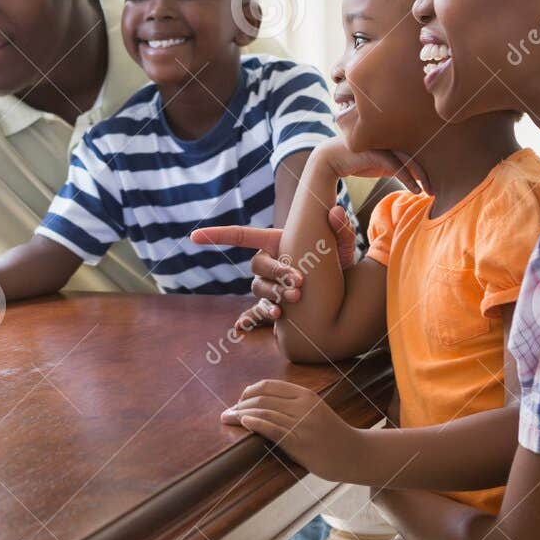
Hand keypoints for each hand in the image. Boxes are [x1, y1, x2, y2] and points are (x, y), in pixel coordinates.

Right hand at [193, 203, 355, 321]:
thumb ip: (340, 228)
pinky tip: (241, 328)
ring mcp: (270, 287)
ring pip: (259, 290)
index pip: (242, 236)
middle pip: (257, 266)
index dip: (217, 235)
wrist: (345, 294)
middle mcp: (269, 264)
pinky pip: (256, 314)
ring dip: (272, 296)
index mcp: (277, 243)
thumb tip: (334, 212)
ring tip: (291, 303)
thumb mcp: (342, 246)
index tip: (193, 237)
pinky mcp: (276, 307)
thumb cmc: (339, 265)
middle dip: (275, 274)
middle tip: (298, 283)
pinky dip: (249, 320)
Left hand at [221, 379, 366, 481]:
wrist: (354, 454)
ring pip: (263, 412)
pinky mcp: (300, 442)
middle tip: (226, 414)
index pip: (268, 386)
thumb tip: (261, 405)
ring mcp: (301, 424)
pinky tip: (244, 422)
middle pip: (261, 399)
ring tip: (227, 419)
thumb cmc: (332, 435)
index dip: (248, 392)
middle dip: (239, 405)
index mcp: (305, 395)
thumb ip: (293, 404)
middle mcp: (303, 405)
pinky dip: (254, 423)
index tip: (238, 402)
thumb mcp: (314, 411)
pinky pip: (272, 428)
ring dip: (240, 415)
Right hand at [316, 139, 430, 194]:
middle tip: (435, 190)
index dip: (427, 168)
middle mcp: (391, 138)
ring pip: (409, 159)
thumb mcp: (380, 165)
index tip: (433, 184)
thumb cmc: (356, 161)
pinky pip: (396, 165)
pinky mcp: (375, 150)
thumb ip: (395, 167)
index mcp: (394, 139)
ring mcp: (383, 142)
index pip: (417, 152)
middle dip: (428, 173)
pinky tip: (415, 190)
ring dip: (421, 177)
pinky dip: (408, 178)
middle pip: (417, 154)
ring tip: (428, 192)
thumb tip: (413, 177)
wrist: (330, 158)